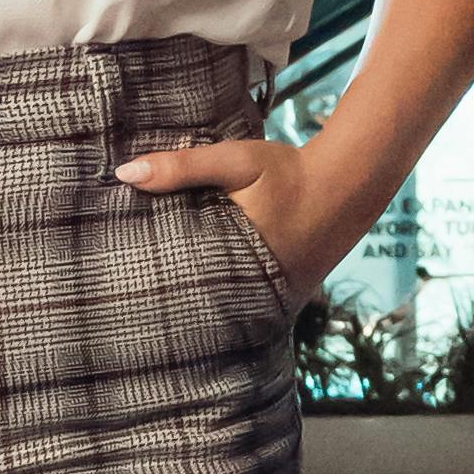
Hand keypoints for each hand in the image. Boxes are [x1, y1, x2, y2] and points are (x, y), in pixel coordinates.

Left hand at [112, 129, 336, 302]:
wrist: (349, 183)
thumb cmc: (288, 172)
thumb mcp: (234, 162)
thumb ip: (182, 167)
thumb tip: (124, 173)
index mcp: (240, 265)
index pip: (185, 289)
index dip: (157, 291)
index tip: (126, 290)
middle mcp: (261, 293)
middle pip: (206, 308)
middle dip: (177, 305)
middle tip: (137, 304)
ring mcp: (280, 302)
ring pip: (230, 311)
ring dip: (205, 305)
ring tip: (165, 306)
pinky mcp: (291, 298)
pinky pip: (252, 306)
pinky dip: (233, 300)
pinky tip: (210, 295)